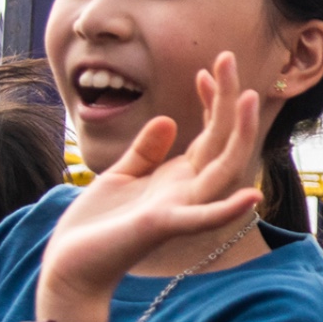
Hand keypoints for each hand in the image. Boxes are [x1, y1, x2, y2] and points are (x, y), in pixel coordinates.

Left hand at [39, 53, 263, 316]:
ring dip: (238, 136)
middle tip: (227, 56)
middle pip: (220, 140)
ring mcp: (179, 208)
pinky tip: (251, 196)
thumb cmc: (97, 225)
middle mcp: (186, 191)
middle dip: (226, 99)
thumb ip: (146, 151)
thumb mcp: (121, 175)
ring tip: (249, 100)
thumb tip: (167, 120)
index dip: (211, 100)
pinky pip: (201, 219)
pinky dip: (226, 210)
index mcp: (178, 178)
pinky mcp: (162, 226)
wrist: (71, 265)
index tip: (206, 69)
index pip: (209, 134)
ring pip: (222, 169)